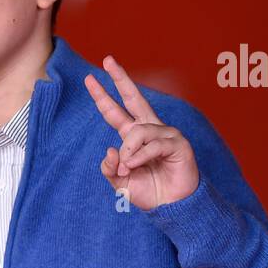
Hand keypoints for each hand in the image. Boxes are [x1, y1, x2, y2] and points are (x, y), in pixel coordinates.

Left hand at [84, 55, 198, 209]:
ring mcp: (165, 134)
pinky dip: (140, 157)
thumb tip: (112, 150)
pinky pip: (152, 144)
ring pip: (137, 131)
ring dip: (128, 152)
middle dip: (120, 78)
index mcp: (134, 136)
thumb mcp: (120, 182)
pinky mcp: (178, 143)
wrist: (170, 207)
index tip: (90, 79)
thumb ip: (110, 168)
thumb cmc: (149, 192)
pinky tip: (136, 166)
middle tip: (108, 60)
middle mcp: (149, 129)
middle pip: (134, 98)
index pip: (115, 111)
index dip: (103, 96)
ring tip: (128, 168)